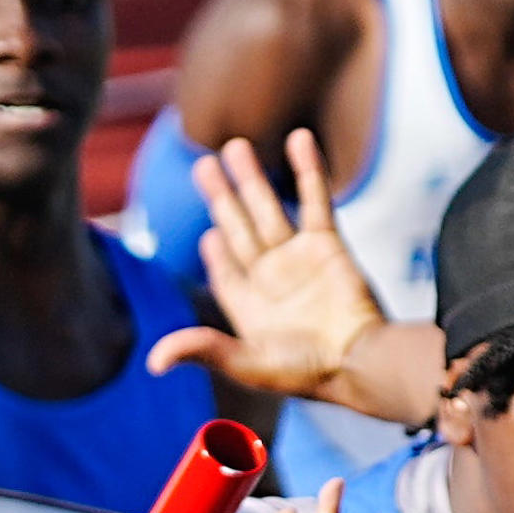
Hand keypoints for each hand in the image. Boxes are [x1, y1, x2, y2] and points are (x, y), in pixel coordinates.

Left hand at [148, 132, 391, 409]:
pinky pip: (315, 199)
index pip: (226, 270)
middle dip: (221, 197)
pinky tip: (297, 139)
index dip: (215, 251)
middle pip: (239, 228)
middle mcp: (272, 278)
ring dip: (251, 178)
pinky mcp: (328, 243)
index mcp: (250, 306)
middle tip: (203, 164)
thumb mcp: (246, 364)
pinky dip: (307, 169)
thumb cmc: (306, 373)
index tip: (207, 235)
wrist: (360, 361)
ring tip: (235, 145)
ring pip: (268, 208)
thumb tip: (153, 363)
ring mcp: (298, 258)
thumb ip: (202, 349)